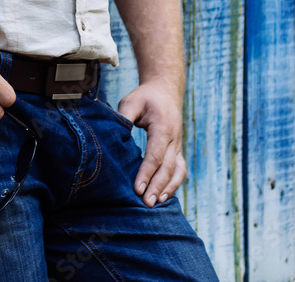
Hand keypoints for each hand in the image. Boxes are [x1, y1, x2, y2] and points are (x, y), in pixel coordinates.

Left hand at [118, 79, 186, 206]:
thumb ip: (124, 117)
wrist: (165, 91)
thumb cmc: (145, 98)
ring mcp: (177, 146)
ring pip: (177, 171)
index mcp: (163, 127)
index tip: (137, 188)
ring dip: (168, 188)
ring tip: (155, 203)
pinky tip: (163, 196)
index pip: (155, 154)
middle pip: (167, 167)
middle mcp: (174, 138)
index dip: (147, 172)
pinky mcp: (177, 150)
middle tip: (146, 203)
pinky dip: (174, 184)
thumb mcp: (131, 101)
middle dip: (157, 186)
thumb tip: (115, 136)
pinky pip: (179, 170)